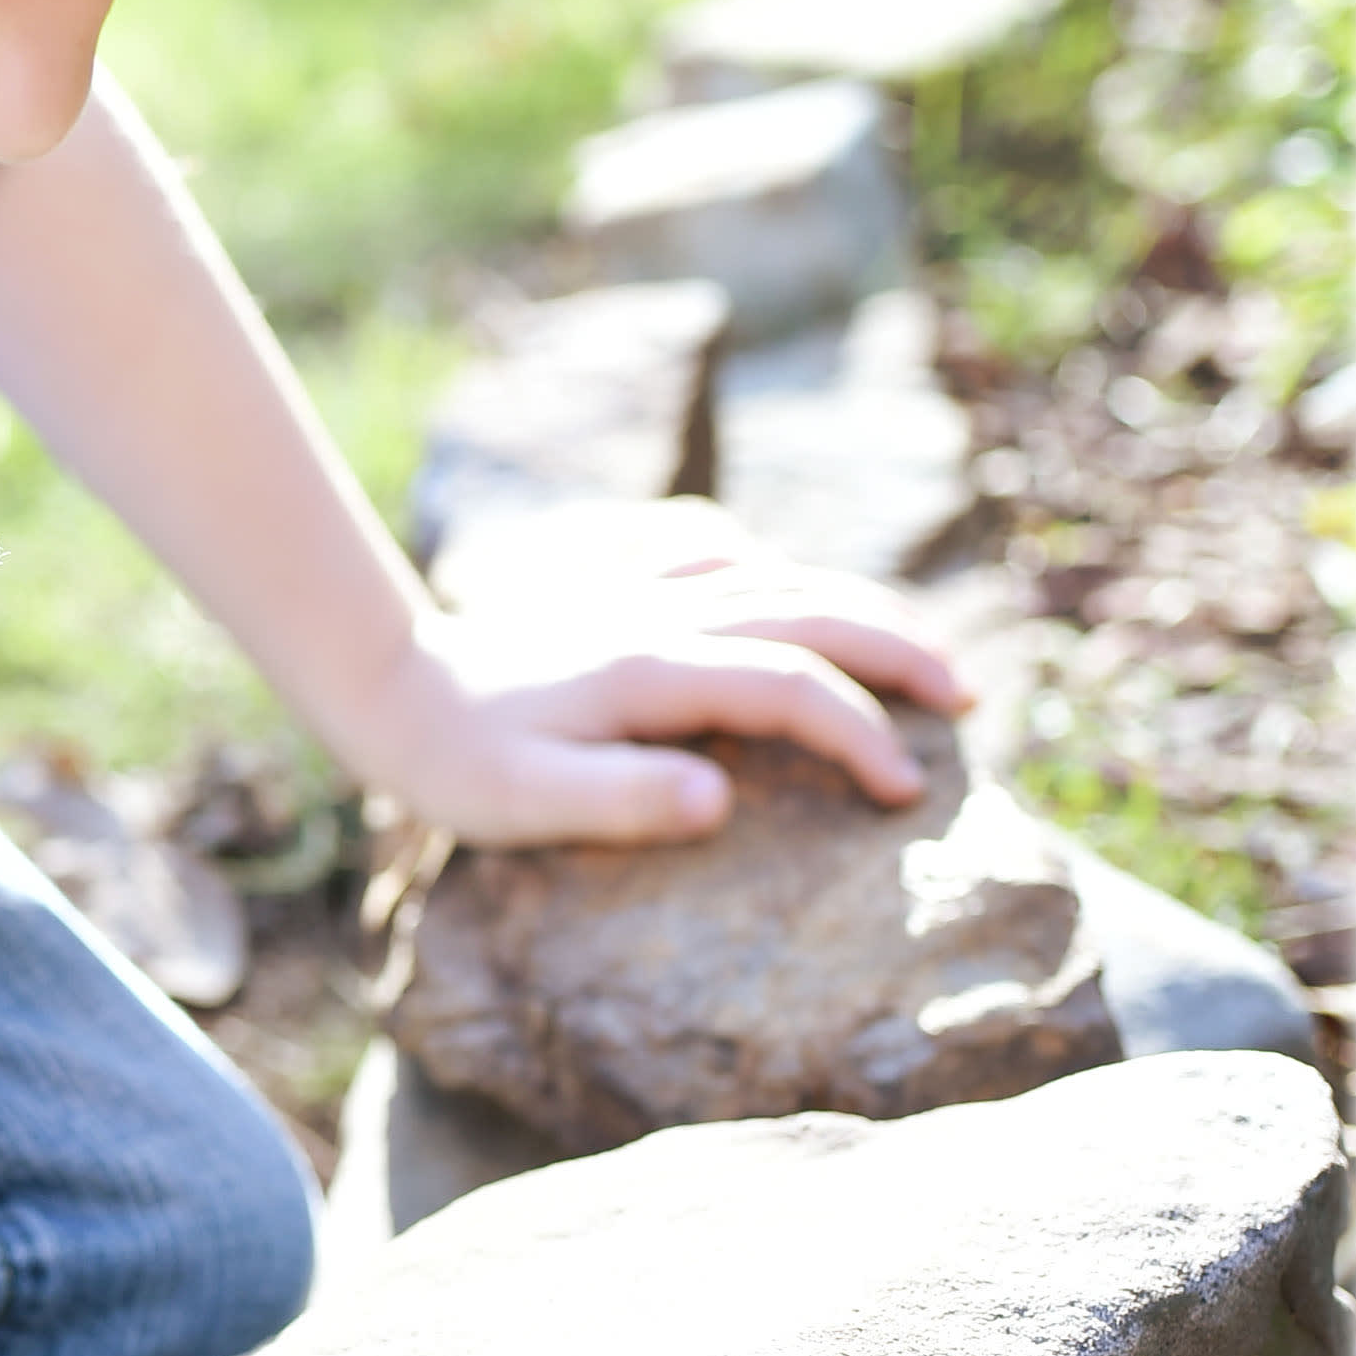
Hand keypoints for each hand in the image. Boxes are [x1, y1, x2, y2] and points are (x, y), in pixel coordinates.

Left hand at [364, 556, 974, 849]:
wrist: (387, 690)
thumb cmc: (455, 765)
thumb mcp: (526, 805)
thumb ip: (622, 803)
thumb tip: (718, 801)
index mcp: (652, 671)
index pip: (790, 690)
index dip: (860, 736)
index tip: (906, 792)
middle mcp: (661, 616)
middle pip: (810, 611)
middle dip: (899, 651)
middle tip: (968, 699)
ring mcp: (641, 593)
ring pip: (778, 576)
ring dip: (856, 607)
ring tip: (915, 650)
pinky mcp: (615, 587)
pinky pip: (715, 550)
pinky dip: (768, 561)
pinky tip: (782, 578)